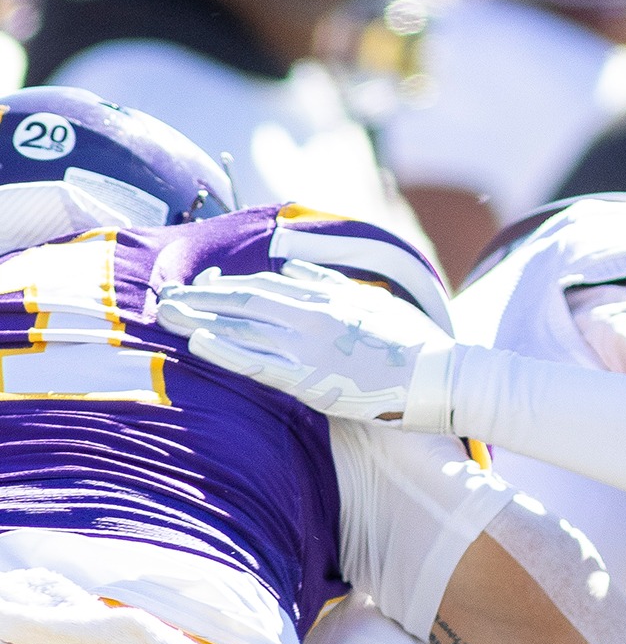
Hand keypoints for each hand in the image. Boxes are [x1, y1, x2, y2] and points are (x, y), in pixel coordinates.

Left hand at [157, 260, 456, 430]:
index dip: (228, 285)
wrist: (441, 375)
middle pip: (245, 300)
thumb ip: (331, 283)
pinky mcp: (311, 379)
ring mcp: (310, 345)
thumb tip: (295, 265)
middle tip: (166, 298)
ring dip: (202, 319)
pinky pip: (258, 363)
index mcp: (330, 296)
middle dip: (202, 298)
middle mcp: (314, 314)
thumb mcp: (375, 301)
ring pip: (244, 326)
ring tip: (168, 315)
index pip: (266, 283)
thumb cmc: (415, 344)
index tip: (200, 284)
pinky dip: (226, 352)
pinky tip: (199, 344)